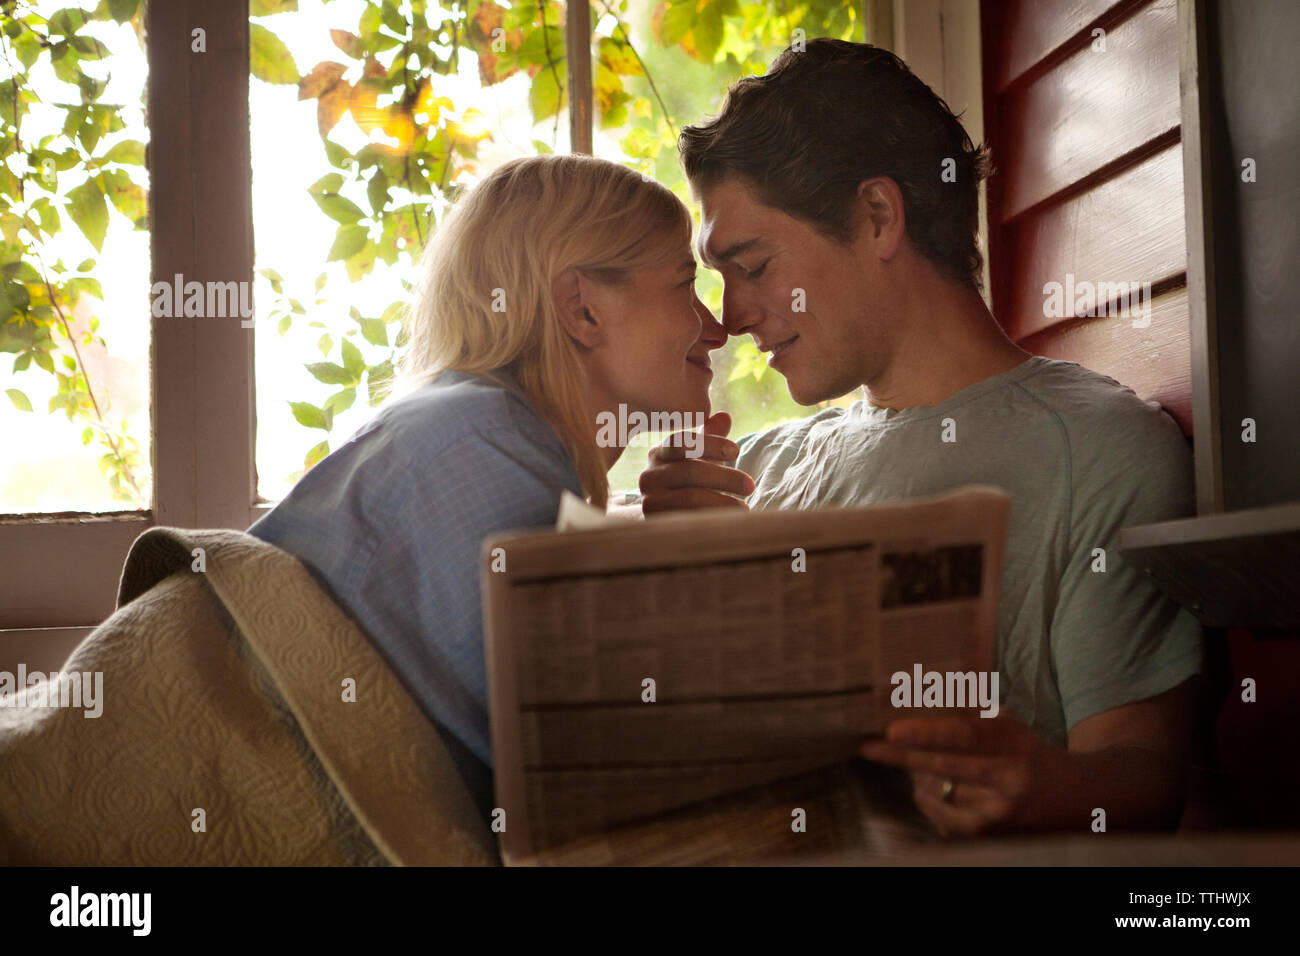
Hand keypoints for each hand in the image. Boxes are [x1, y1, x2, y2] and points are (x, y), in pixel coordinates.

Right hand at [638, 411, 755, 512]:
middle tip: (750, 485)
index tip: (737, 451)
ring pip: (690, 498)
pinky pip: (689, 521)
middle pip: (690, 471)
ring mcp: (650, 501)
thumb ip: (711, 437)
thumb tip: (724, 416)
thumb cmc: (687, 482)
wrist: (664, 519)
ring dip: (723, 502)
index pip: (682, 442)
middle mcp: (649, 476)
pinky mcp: (657, 525)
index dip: (710, 444)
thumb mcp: (699, 459)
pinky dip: (713, 520)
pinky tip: (729, 521)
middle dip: (725, 477)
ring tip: (744, 507)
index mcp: (659, 453)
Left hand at [859, 713, 1065, 836]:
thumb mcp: (1004, 724)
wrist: (1076, 800)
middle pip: (945, 766)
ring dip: (917, 777)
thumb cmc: (1025, 751)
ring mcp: (999, 812)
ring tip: (910, 762)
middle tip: (869, 747)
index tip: (893, 730)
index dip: (927, 733)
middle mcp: (1008, 778)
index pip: (964, 735)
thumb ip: (965, 713)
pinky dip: (929, 799)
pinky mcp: (990, 835)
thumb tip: (915, 699)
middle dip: (901, 756)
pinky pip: (941, 817)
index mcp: (1011, 741)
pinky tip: (927, 787)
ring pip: (937, 793)